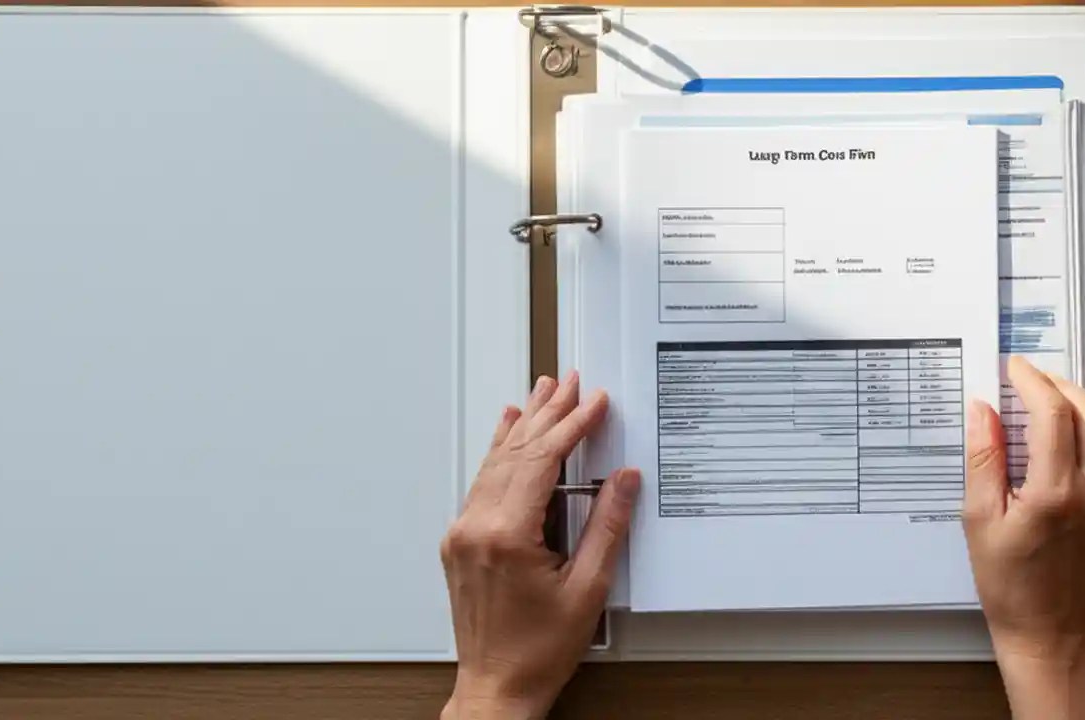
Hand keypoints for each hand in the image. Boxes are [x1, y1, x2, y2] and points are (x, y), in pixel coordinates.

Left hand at [440, 372, 640, 719]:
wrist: (497, 687)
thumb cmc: (538, 651)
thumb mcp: (587, 590)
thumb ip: (607, 527)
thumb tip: (623, 479)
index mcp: (506, 536)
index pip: (541, 461)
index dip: (571, 426)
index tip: (593, 403)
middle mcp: (476, 527)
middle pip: (515, 453)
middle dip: (547, 413)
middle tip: (570, 382)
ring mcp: (463, 533)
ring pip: (494, 463)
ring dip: (522, 426)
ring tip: (543, 392)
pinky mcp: (460, 542)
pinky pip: (482, 483)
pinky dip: (500, 453)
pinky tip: (507, 431)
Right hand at [963, 356, 1084, 718]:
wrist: (1051, 630)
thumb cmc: (1008, 582)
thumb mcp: (979, 518)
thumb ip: (983, 458)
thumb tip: (982, 408)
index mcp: (1056, 494)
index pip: (1052, 413)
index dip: (1031, 381)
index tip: (1012, 368)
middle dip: (1056, 385)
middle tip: (1026, 380)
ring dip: (1080, 403)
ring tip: (1047, 402)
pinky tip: (1067, 436)